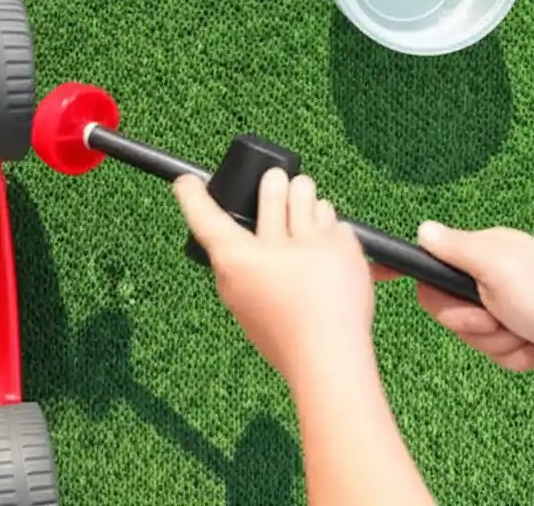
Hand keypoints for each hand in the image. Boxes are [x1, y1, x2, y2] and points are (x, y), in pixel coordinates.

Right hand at [172, 169, 395, 379]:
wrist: (329, 355)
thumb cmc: (281, 332)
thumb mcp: (238, 299)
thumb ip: (232, 261)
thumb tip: (236, 225)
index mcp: (240, 262)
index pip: (208, 219)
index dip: (193, 196)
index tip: (187, 182)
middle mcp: (275, 247)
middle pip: (272, 185)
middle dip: (273, 179)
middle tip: (274, 181)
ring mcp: (314, 244)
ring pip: (307, 192)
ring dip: (303, 199)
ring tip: (304, 224)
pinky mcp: (346, 246)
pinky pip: (336, 218)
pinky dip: (329, 229)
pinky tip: (326, 254)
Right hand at [414, 222, 533, 375]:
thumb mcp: (498, 268)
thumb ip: (455, 249)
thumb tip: (422, 228)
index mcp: (485, 252)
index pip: (431, 259)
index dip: (404, 268)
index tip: (374, 273)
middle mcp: (493, 275)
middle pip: (446, 306)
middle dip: (469, 323)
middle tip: (495, 318)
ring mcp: (507, 304)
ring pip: (471, 334)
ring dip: (497, 342)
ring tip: (525, 333)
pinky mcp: (520, 331)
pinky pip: (495, 352)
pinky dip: (514, 355)